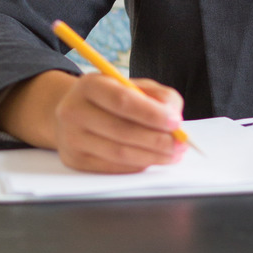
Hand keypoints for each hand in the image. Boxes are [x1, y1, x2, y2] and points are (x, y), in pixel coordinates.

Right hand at [0, 70, 186, 172]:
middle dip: (157, 140)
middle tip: (180, 144)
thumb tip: (174, 117)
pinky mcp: (75, 160)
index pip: (122, 101)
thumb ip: (158, 96)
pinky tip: (152, 159)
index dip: (151, 114)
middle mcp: (74, 111)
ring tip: (173, 154)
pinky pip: (113, 167)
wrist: (74, 112)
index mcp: (89, 85)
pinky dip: (138, 165)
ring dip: (152, 156)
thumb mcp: (132, 86)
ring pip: (119, 153)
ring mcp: (71, 138)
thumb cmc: (110, 98)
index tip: (176, 122)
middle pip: (121, 130)